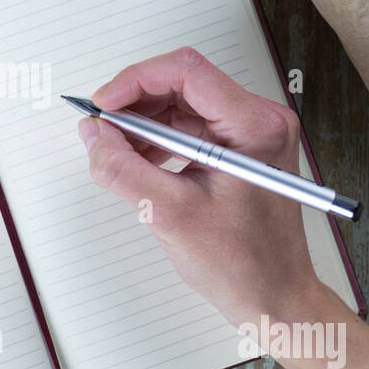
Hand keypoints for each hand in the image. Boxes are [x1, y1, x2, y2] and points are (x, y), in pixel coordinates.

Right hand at [80, 47, 368, 368]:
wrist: (275, 296)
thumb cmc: (244, 264)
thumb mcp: (170, 214)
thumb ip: (122, 169)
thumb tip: (93, 134)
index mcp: (255, 126)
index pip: (186, 72)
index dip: (135, 81)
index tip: (102, 105)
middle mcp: (259, 120)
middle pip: (182, 84)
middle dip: (134, 104)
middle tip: (101, 129)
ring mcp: (251, 133)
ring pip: (181, 104)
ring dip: (143, 123)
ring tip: (117, 152)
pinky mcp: (239, 149)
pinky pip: (189, 126)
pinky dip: (157, 139)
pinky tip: (138, 162)